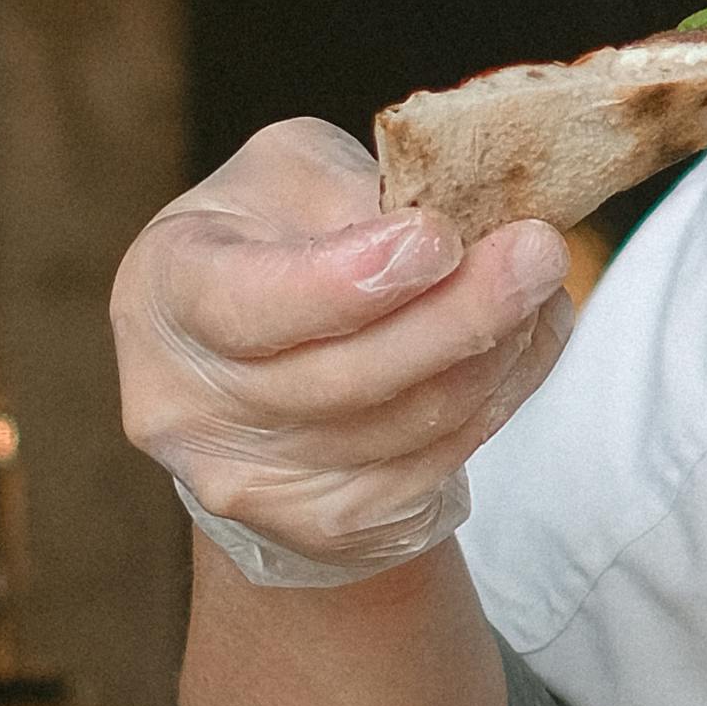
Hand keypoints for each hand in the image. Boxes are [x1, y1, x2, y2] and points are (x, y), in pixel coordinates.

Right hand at [110, 116, 577, 584]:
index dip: (346, 281)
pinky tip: (524, 341)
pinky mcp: (324, 527)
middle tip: (541, 251)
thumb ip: (355, 190)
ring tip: (541, 286)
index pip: (248, 303)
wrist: (254, 366)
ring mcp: (252, 481)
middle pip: (345, 379)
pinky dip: (499, 397)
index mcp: (165, 290)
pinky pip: (435, 467)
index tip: (437, 238)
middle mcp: (187, 402)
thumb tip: (461, 218)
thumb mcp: (288, 178)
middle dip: (460, 313)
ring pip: (407, 428)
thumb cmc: (273, 239)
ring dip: (496, 352)